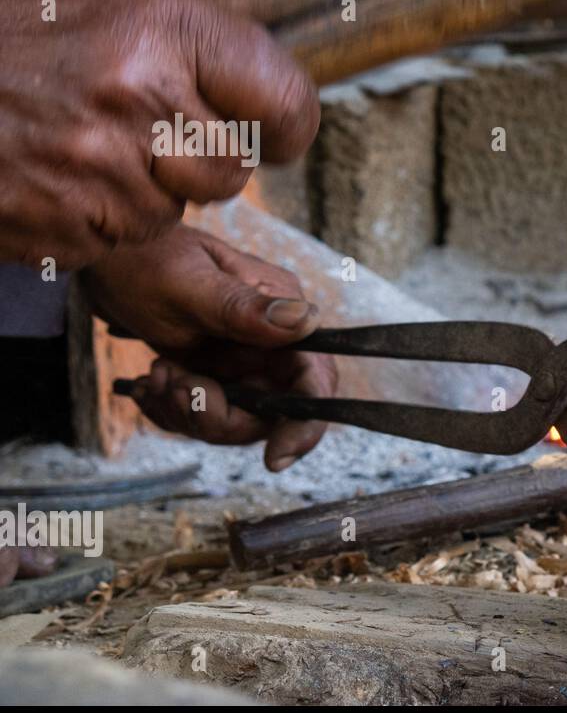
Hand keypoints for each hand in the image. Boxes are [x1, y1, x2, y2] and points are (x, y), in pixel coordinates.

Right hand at [0, 0, 337, 269]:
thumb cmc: (9, 19)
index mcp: (158, 30)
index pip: (284, 99)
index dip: (290, 121)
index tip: (276, 125)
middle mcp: (135, 101)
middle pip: (234, 168)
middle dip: (205, 154)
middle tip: (147, 123)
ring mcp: (97, 172)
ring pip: (180, 208)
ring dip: (151, 187)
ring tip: (90, 141)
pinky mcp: (66, 226)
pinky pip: (125, 238)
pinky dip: (103, 216)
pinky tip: (60, 171)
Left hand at [80, 226, 337, 470]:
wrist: (106, 255)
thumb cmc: (144, 258)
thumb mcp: (188, 285)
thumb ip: (245, 308)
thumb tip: (306, 320)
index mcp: (279, 311)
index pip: (314, 379)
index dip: (305, 424)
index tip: (275, 458)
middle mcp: (272, 341)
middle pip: (273, 412)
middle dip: (220, 417)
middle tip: (175, 390)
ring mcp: (245, 359)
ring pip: (236, 419)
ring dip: (188, 412)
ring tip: (156, 376)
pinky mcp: (218, 372)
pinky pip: (206, 414)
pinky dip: (174, 409)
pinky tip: (150, 382)